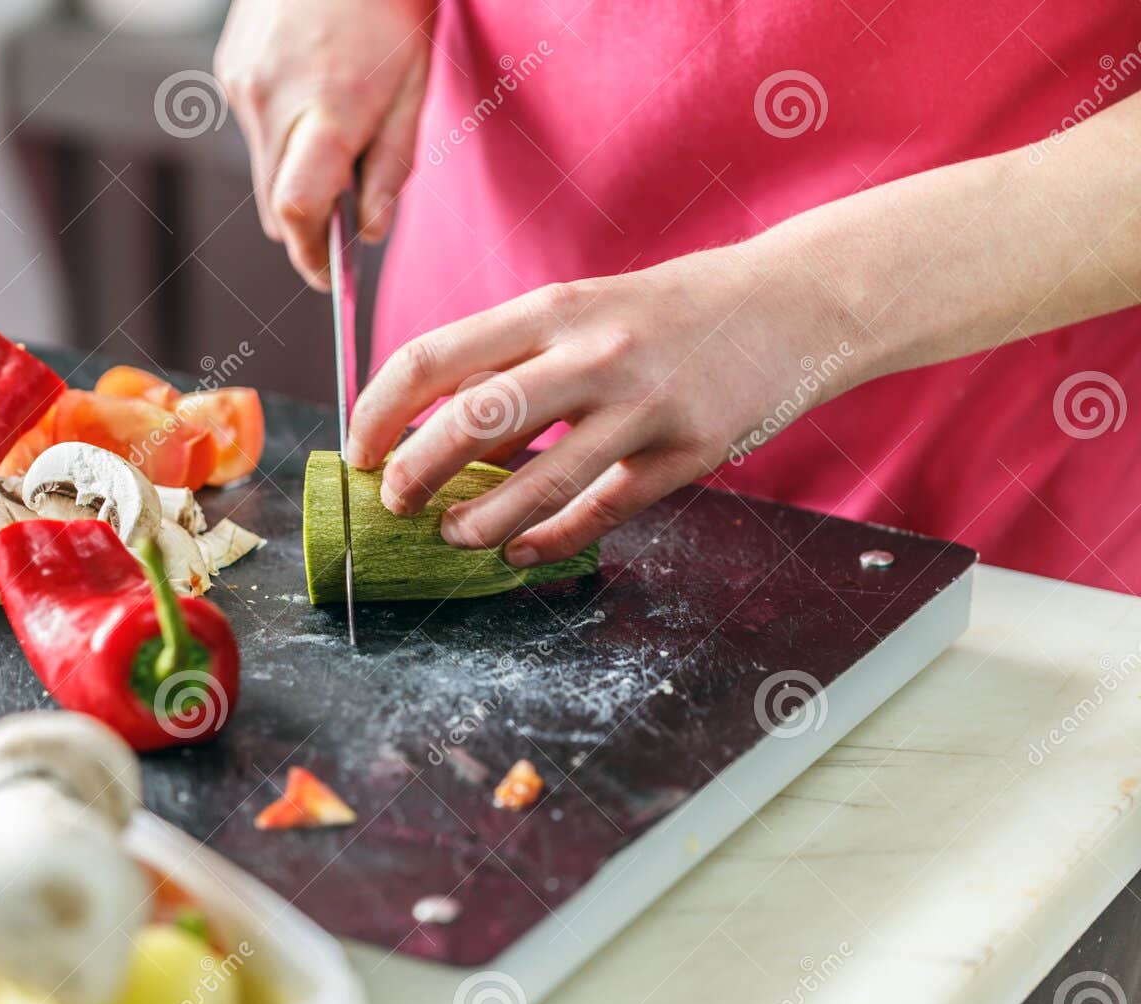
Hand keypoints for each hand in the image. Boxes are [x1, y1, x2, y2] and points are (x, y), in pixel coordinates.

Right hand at [214, 0, 432, 287]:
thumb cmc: (390, 8)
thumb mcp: (413, 91)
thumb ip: (391, 168)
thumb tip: (368, 233)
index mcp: (325, 112)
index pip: (298, 212)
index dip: (311, 257)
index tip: (330, 280)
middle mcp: (272, 103)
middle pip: (276, 206)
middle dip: (309, 223)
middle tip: (345, 215)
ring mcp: (242, 87)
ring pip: (264, 170)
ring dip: (296, 173)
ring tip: (338, 127)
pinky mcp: (230, 71)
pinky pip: (255, 130)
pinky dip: (282, 134)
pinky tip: (312, 94)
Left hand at [345, 243, 856, 565]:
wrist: (789, 304)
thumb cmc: (665, 312)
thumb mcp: (580, 310)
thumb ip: (511, 363)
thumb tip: (436, 435)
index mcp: (552, 308)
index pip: (433, 358)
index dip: (381, 412)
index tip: (362, 449)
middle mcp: (593, 351)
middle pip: (475, 420)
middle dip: (416, 473)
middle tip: (395, 502)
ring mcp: (644, 404)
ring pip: (539, 482)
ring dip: (479, 521)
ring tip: (453, 536)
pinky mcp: (687, 453)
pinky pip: (601, 513)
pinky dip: (548, 542)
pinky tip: (519, 552)